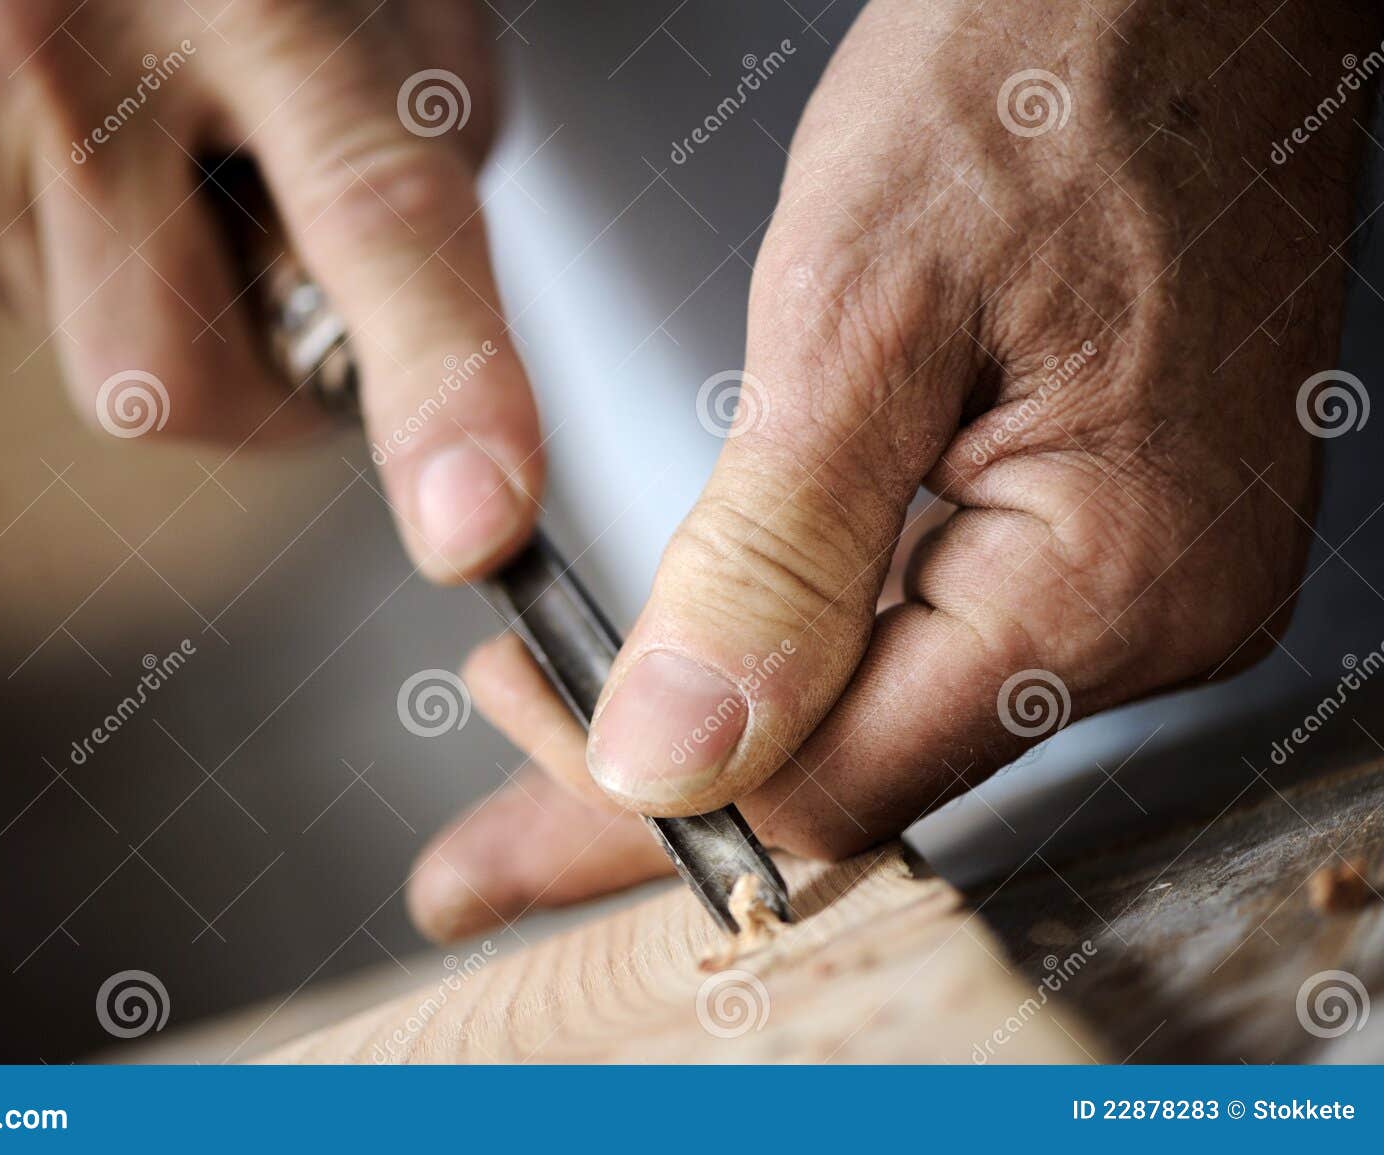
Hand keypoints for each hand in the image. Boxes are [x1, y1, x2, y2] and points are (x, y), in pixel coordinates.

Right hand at [0, 0, 540, 579]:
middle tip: (281, 258)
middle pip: (172, 384)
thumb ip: (418, 198)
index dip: (437, 383)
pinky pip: (18, 309)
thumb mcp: (397, 27)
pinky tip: (84, 155)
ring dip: (171, 313)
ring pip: (96, 368)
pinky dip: (83, 271)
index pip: (368, 218)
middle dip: (258, 375)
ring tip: (162, 151)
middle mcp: (62, 43)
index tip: (475, 521)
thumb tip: (427, 384)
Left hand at [408, 0, 1382, 938]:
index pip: (833, 786)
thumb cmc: (1053, 73)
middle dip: (666, 787)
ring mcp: (1148, 579)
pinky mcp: (1122, 532)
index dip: (660, 779)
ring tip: (576, 729)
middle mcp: (1150, 614)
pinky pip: (937, 641)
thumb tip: (679, 754)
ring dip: (734, 724)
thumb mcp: (861, 309)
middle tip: (497, 830)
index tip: (527, 714)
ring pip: (886, 715)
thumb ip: (773, 557)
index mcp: (1102, 579)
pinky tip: (729, 659)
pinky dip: (811, 653)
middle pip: (855, 775)